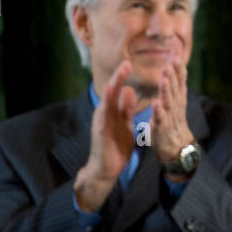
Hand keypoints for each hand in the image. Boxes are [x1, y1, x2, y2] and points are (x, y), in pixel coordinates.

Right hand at [74, 60, 138, 211]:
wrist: (105, 170)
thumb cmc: (115, 146)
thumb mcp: (124, 123)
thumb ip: (126, 108)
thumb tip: (129, 89)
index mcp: (111, 110)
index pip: (117, 89)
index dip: (122, 76)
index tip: (130, 62)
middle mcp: (104, 113)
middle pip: (111, 92)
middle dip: (118, 77)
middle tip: (127, 62)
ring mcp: (101, 122)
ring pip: (106, 101)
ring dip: (113, 88)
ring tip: (119, 74)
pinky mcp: (101, 133)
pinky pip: (104, 118)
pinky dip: (107, 107)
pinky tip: (110, 99)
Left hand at [152, 58, 194, 170]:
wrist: (176, 144)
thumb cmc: (174, 118)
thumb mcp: (177, 97)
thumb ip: (176, 80)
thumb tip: (176, 59)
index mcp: (178, 95)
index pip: (179, 78)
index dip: (178, 66)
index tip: (175, 52)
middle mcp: (176, 103)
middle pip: (174, 86)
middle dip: (172, 74)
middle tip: (171, 61)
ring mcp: (169, 115)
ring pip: (168, 100)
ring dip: (166, 89)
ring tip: (164, 78)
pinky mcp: (161, 126)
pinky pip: (160, 118)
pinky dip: (158, 111)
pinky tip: (156, 104)